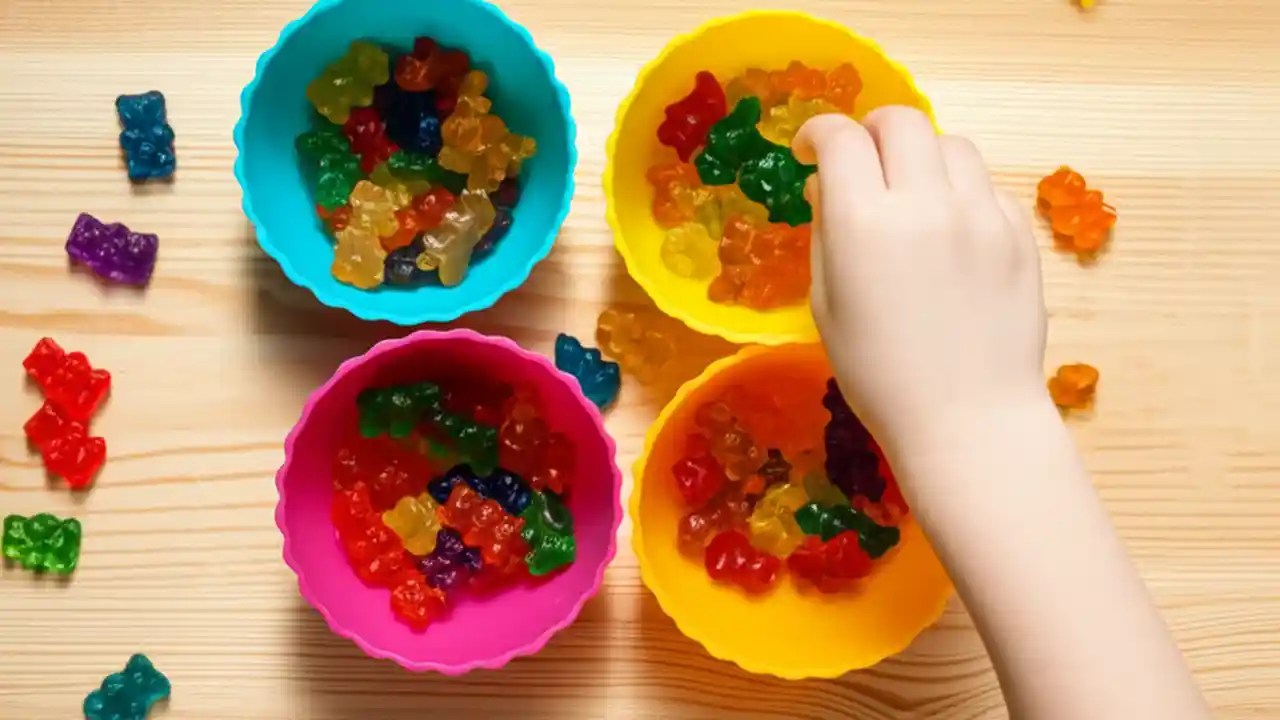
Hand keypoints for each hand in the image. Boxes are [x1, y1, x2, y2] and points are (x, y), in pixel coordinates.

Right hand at [794, 107, 1047, 452]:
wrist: (968, 419)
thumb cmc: (879, 375)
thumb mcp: (826, 304)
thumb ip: (827, 232)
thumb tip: (829, 186)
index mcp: (865, 222)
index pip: (841, 138)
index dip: (818, 133)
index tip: (811, 151)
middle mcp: (926, 201)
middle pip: (900, 121)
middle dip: (871, 131)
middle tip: (861, 161)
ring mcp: (981, 214)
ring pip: (951, 144)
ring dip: (921, 155)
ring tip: (911, 192)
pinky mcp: (1018, 233)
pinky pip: (985, 186)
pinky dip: (959, 192)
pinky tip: (949, 231)